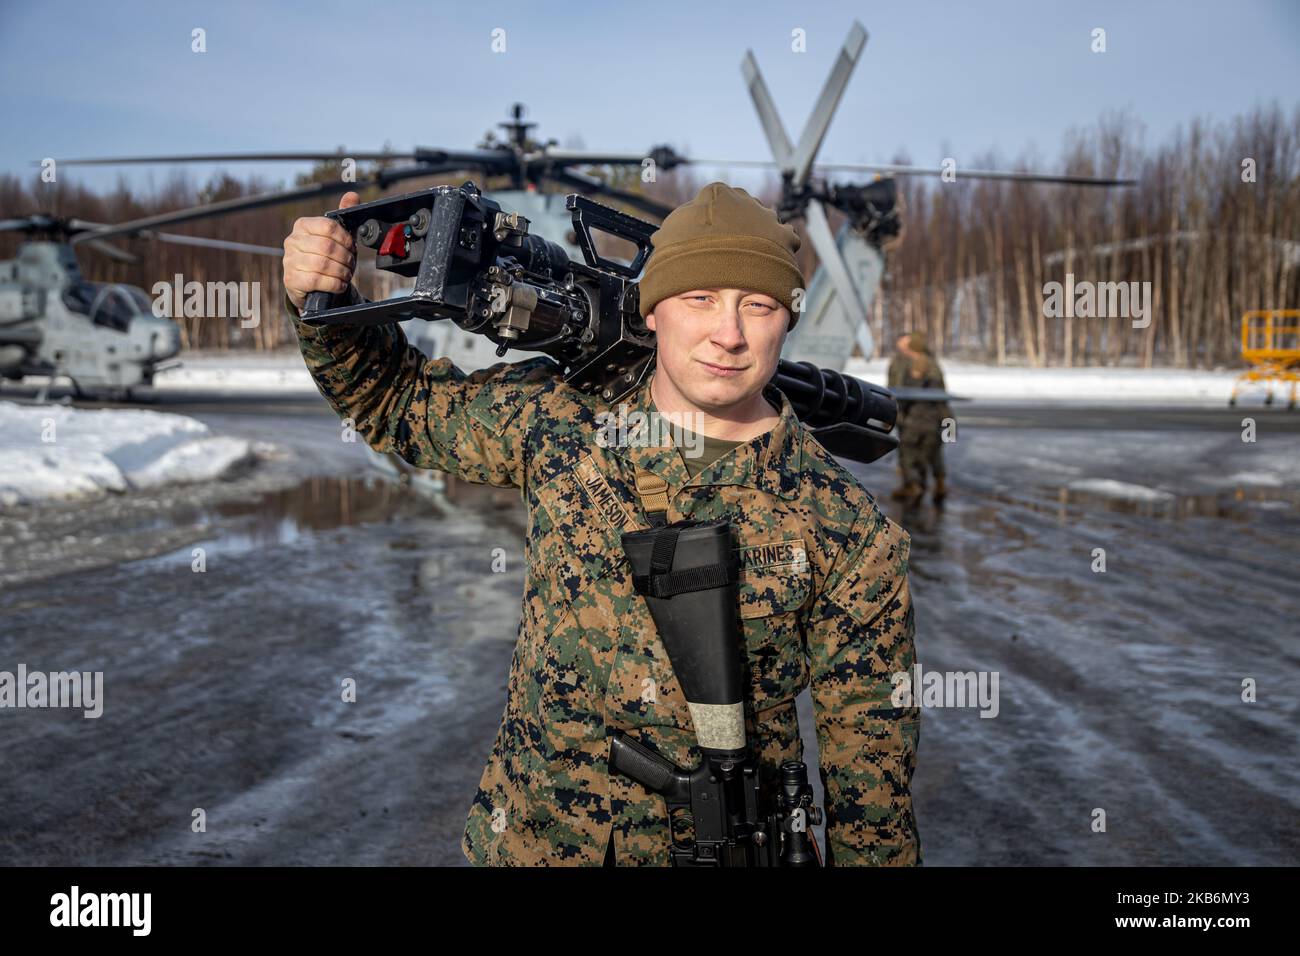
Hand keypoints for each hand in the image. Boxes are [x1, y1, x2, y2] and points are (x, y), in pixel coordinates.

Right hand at [282, 191, 358, 309]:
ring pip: (323, 265)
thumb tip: (352, 195)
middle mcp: (292, 241)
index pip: (328, 226)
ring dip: (341, 271)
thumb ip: (343, 216)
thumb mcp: (335, 237)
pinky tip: (340, 284)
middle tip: (351, 263)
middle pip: (327, 247)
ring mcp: (289, 261)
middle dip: (345, 257)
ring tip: (346, 274)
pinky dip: (334, 283)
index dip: (345, 238)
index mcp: (303, 226)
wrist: (309, 284)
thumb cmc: (325, 256)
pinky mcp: (292, 280)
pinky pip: (317, 280)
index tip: (352, 246)